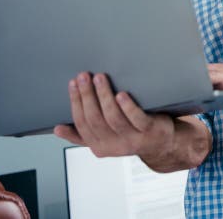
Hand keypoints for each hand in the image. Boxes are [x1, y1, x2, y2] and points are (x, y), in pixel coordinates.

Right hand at [54, 72, 203, 168]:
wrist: (164, 143)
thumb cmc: (132, 135)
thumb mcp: (106, 139)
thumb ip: (82, 135)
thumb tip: (58, 129)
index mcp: (99, 146)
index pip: (82, 123)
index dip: (75, 102)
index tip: (72, 83)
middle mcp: (114, 145)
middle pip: (95, 119)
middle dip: (87, 96)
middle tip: (83, 76)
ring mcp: (133, 139)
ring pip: (114, 118)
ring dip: (104, 96)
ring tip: (99, 78)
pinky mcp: (149, 131)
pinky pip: (137, 119)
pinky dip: (128, 107)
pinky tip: (122, 94)